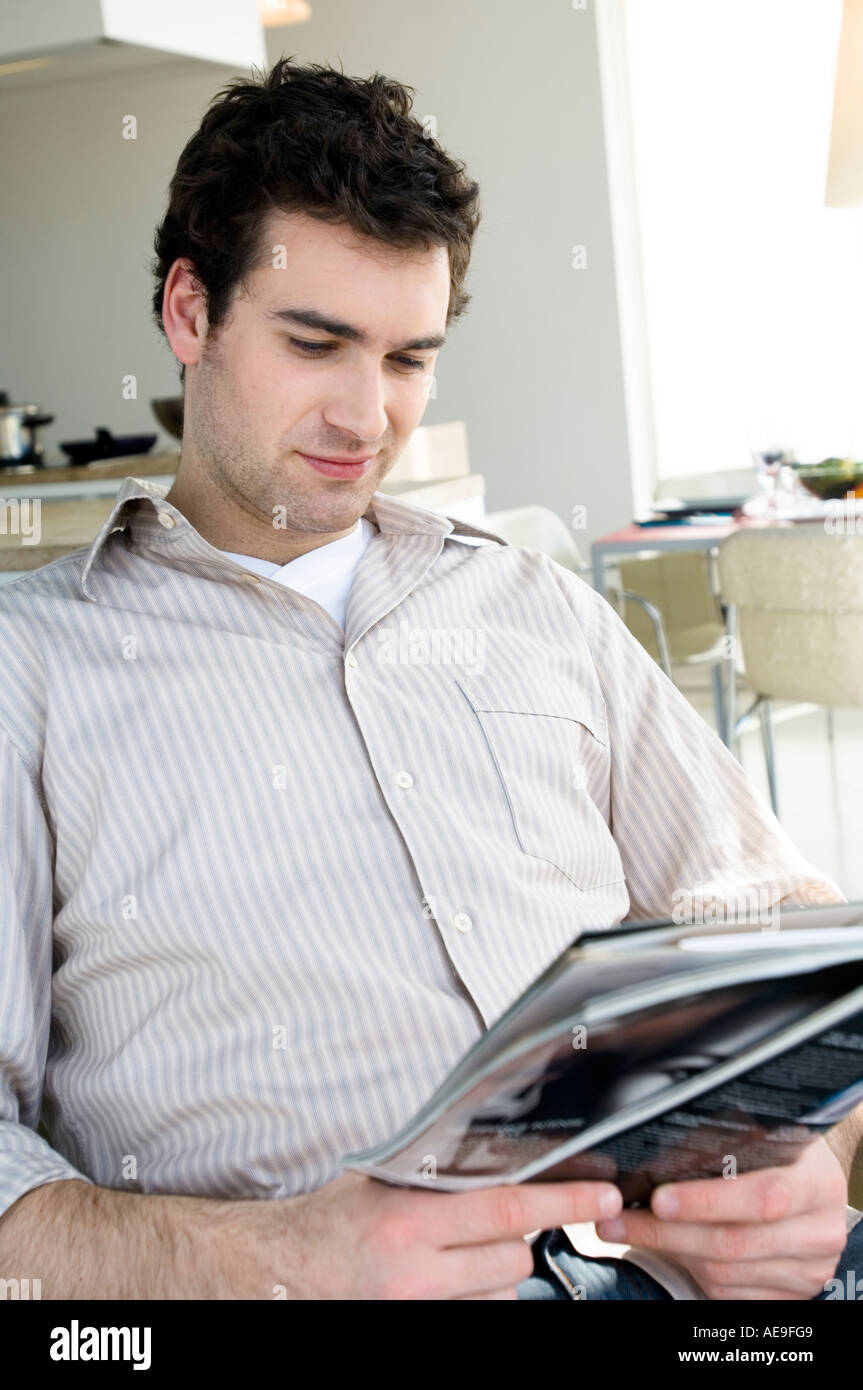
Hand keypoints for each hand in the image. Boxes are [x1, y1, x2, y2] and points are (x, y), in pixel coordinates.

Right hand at [271, 1170, 622, 1299]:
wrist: (285, 1272)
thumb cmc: (332, 1221)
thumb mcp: (383, 1181)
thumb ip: (439, 1173)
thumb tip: (503, 1153)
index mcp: (410, 1218)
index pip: (508, 1208)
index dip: (563, 1201)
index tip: (601, 1193)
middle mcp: (418, 1270)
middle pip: (513, 1257)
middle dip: (515, 1239)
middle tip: (488, 1224)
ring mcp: (422, 1307)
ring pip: (502, 1291)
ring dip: (494, 1272)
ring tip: (453, 1254)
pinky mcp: (422, 1326)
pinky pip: (479, 1313)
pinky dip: (476, 1297)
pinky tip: (447, 1279)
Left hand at [594, 1138, 848, 1299]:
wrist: (818, 1190)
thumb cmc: (785, 1156)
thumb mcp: (772, 1138)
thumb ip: (730, 1142)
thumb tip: (655, 1141)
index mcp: (816, 1182)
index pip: (761, 1198)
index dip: (706, 1201)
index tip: (659, 1198)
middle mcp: (818, 1231)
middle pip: (733, 1242)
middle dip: (668, 1232)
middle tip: (619, 1217)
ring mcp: (808, 1268)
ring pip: (725, 1273)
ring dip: (671, 1252)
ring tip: (630, 1230)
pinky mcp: (791, 1294)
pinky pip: (730, 1293)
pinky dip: (693, 1273)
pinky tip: (670, 1249)